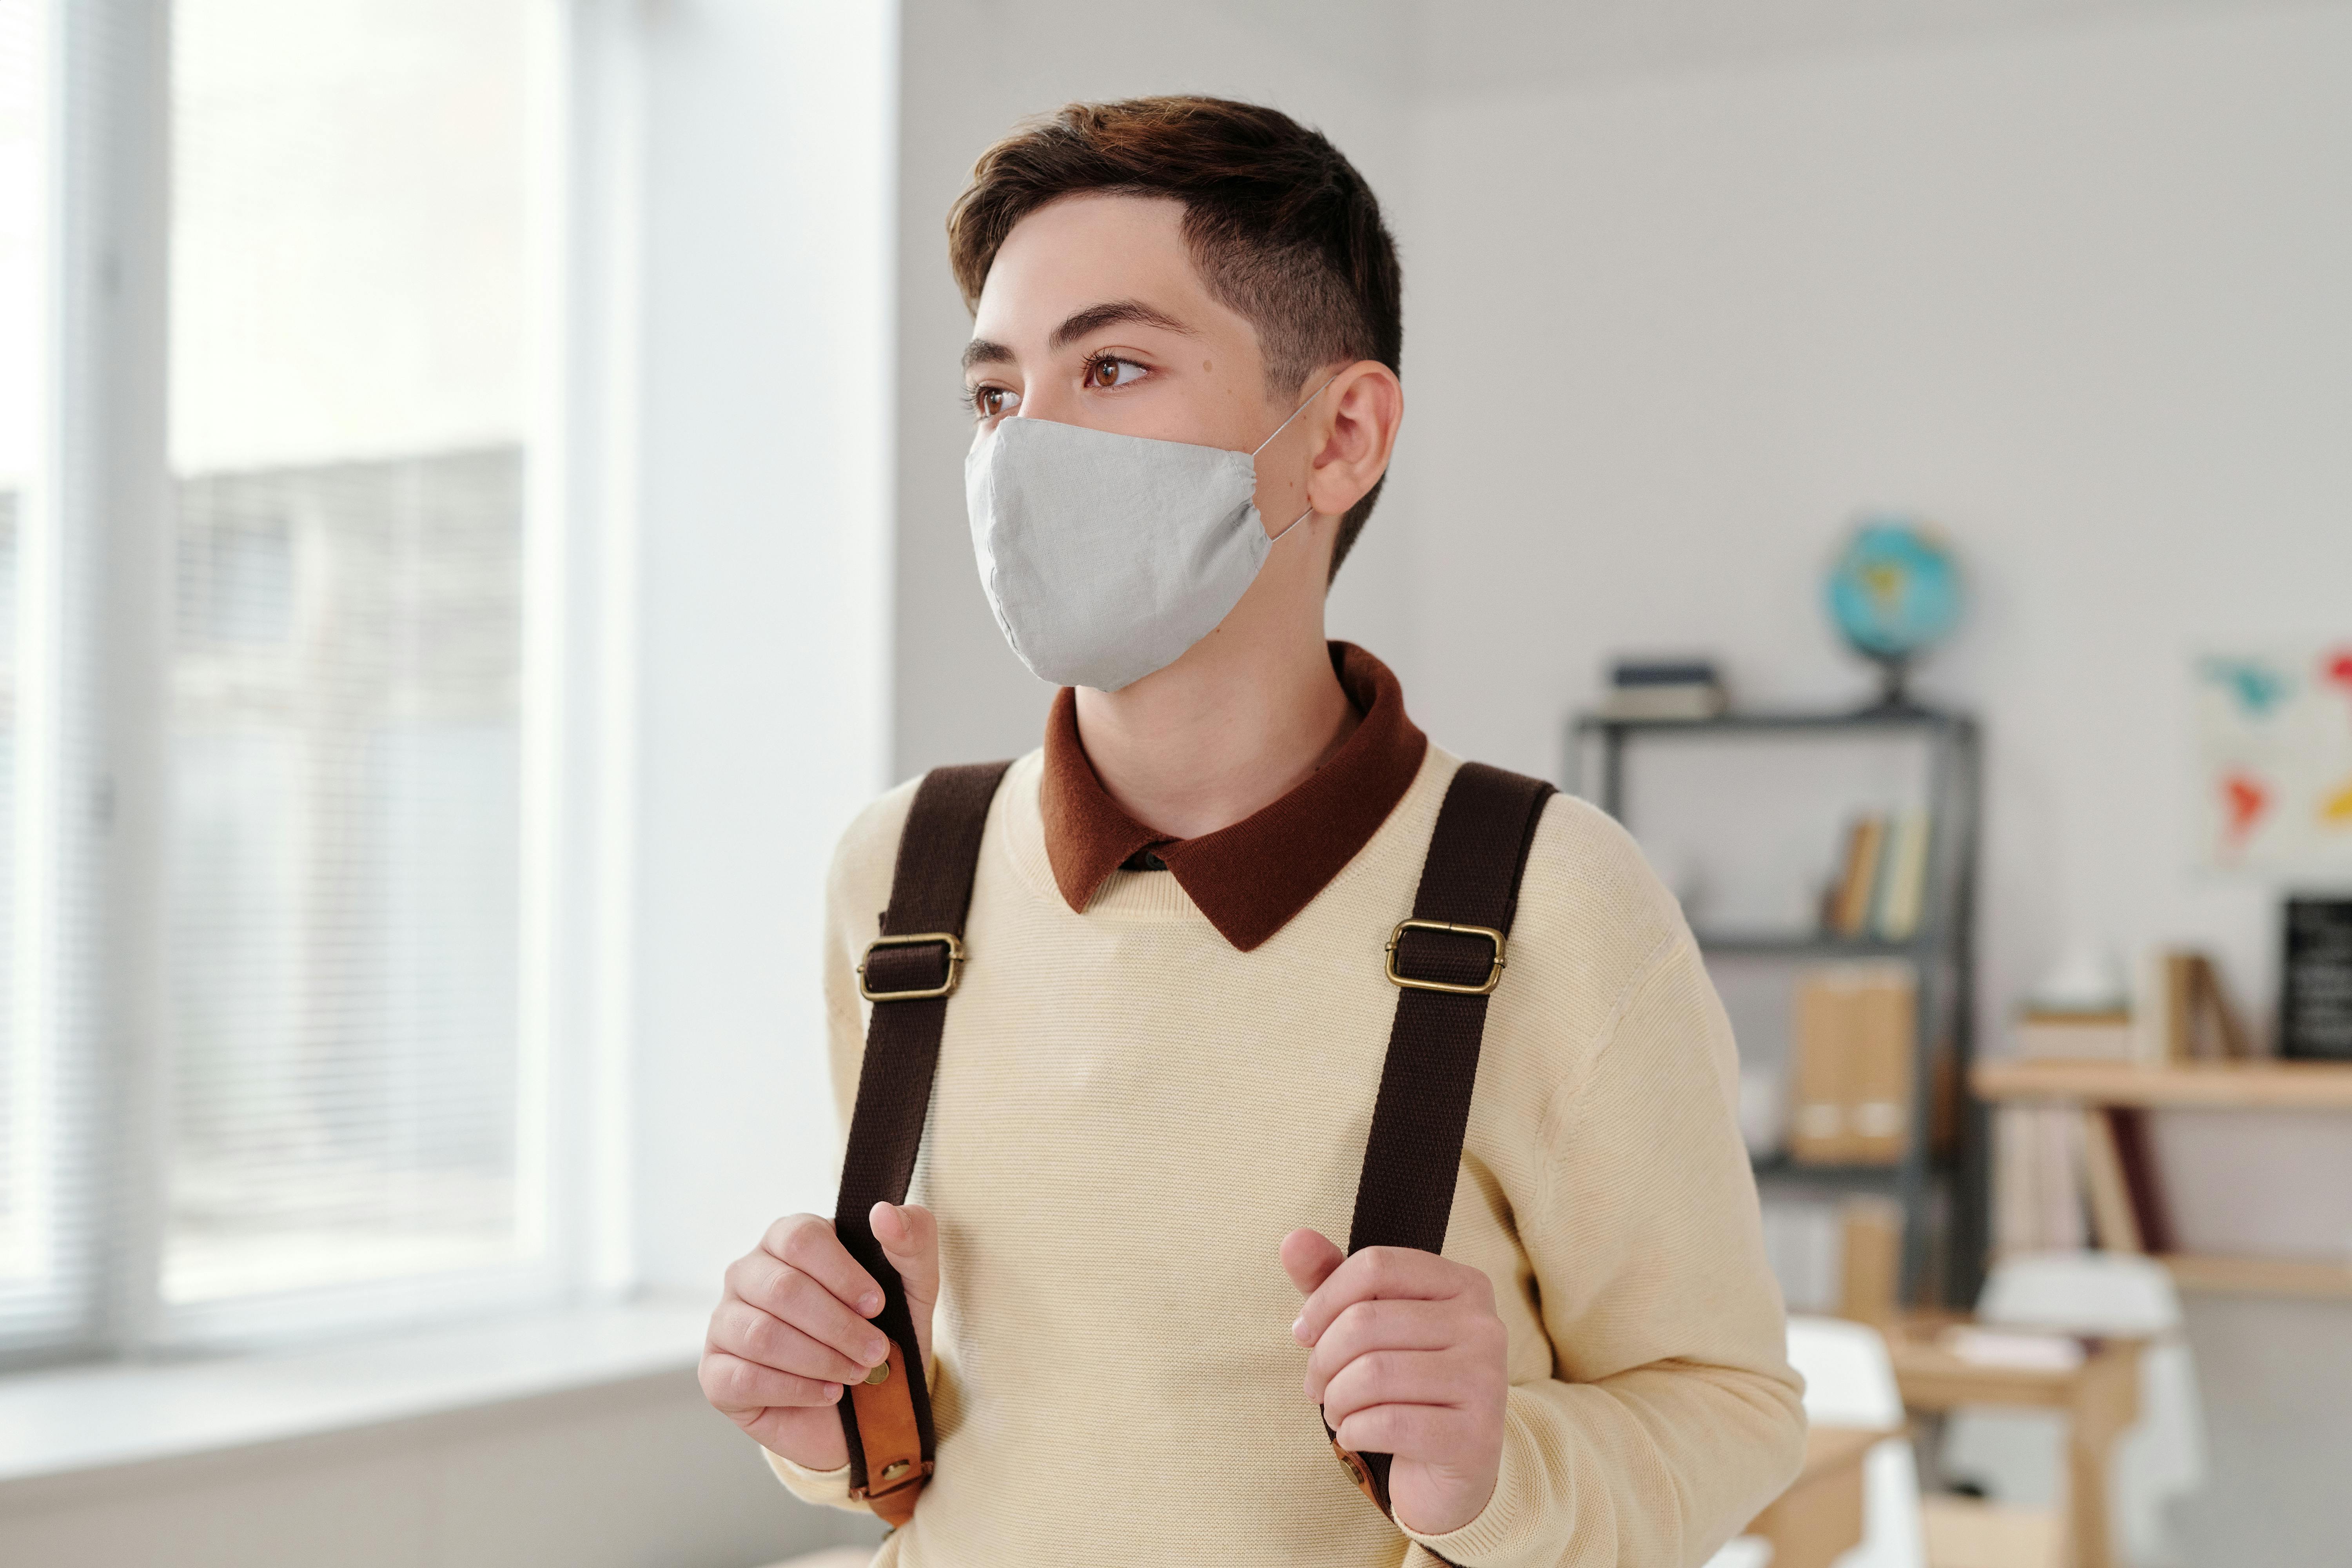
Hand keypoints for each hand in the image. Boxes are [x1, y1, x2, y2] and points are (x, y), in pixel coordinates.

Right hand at [700, 1203, 939, 1469]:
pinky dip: (796, 1389)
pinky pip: (743, 1377)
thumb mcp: (913, 1284)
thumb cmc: (885, 1330)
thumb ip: (912, 1238)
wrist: (870, 1406)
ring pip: (762, 1335)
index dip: (843, 1274)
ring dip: (820, 1360)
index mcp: (786, 1239)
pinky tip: (828, 1394)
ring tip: (856, 1374)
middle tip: (875, 1352)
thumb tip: (884, 1213)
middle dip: (838, 1327)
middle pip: (782, 1289)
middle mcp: (747, 1274)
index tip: (877, 1305)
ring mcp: (725, 1323)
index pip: (801, 1238)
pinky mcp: (716, 1374)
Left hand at [1283, 1229, 1506, 1537]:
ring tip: (1336, 1411)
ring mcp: (1487, 1381)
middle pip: (1366, 1321)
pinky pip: (1389, 1423)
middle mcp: (1485, 1326)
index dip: (1323, 1299)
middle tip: (1315, 1386)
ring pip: (1373, 1374)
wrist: (1451, 1470)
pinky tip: (1355, 1435)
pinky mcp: (1476, 1437)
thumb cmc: (1404, 1386)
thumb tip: (1292, 1239)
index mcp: (1464, 1285)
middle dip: (1322, 1359)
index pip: (1376, 1265)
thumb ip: (1331, 1279)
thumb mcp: (1368, 1325)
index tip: (1304, 1332)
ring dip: (1335, 1399)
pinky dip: (1353, 1431)